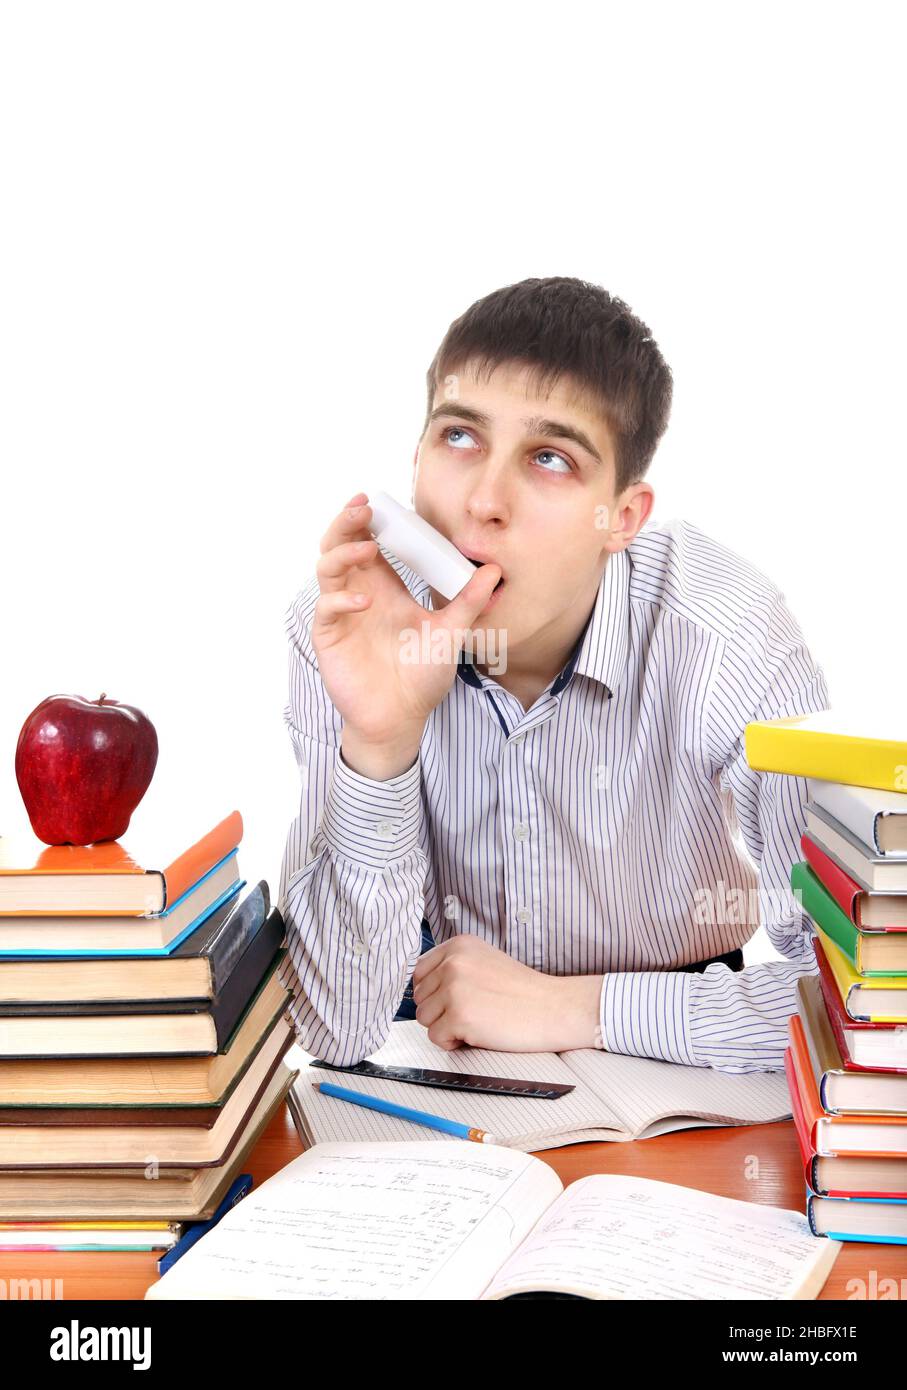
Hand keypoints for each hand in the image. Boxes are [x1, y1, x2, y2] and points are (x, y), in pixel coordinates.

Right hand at [312, 492, 502, 746]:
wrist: (402, 717)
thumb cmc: (422, 676)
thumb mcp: (451, 633)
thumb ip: (469, 602)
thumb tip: (494, 570)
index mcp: (385, 587)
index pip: (369, 541)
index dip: (368, 520)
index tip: (377, 501)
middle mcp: (359, 593)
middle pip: (340, 545)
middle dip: (347, 522)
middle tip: (363, 508)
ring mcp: (342, 613)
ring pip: (327, 568)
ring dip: (343, 552)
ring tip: (366, 548)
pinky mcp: (331, 637)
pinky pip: (327, 607)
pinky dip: (342, 599)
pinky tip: (365, 601)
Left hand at [411, 935, 603, 1051]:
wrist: (553, 1008)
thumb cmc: (524, 991)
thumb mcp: (485, 961)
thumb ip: (455, 967)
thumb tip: (423, 987)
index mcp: (459, 945)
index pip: (419, 971)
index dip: (432, 992)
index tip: (450, 1000)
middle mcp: (453, 962)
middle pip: (419, 997)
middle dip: (439, 1011)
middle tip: (471, 1012)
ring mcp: (454, 989)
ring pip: (424, 1018)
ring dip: (445, 1027)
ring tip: (475, 1022)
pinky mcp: (459, 1016)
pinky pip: (436, 1038)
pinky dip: (453, 1043)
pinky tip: (477, 1034)